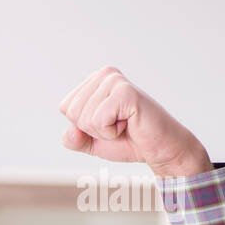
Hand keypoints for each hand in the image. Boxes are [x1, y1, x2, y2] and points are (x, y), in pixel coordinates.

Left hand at [58, 66, 211, 176]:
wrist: (158, 149)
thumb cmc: (127, 141)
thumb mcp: (90, 142)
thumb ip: (72, 139)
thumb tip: (70, 131)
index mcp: (94, 81)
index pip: (66, 107)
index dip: (82, 126)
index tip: (107, 123)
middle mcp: (105, 75)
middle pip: (72, 112)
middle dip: (92, 129)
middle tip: (118, 125)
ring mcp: (116, 81)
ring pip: (84, 117)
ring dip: (103, 131)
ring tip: (125, 124)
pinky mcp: (125, 92)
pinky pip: (98, 120)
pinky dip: (110, 132)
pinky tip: (129, 124)